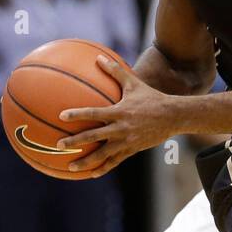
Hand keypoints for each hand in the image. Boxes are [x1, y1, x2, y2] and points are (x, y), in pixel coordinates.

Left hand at [58, 56, 176, 176]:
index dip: (78, 114)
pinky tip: (91, 174)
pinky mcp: (132, 150)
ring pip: (102, 154)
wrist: (173, 116)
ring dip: (86, 161)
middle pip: (94, 136)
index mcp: (119, 112)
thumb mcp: (134, 83)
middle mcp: (121, 128)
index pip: (95, 113)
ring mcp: (126, 141)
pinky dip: (102, 168)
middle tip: (59, 145)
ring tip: (70, 166)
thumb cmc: (151, 97)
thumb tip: (98, 57)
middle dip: (75, 141)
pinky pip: (115, 161)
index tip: (61, 116)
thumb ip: (115, 71)